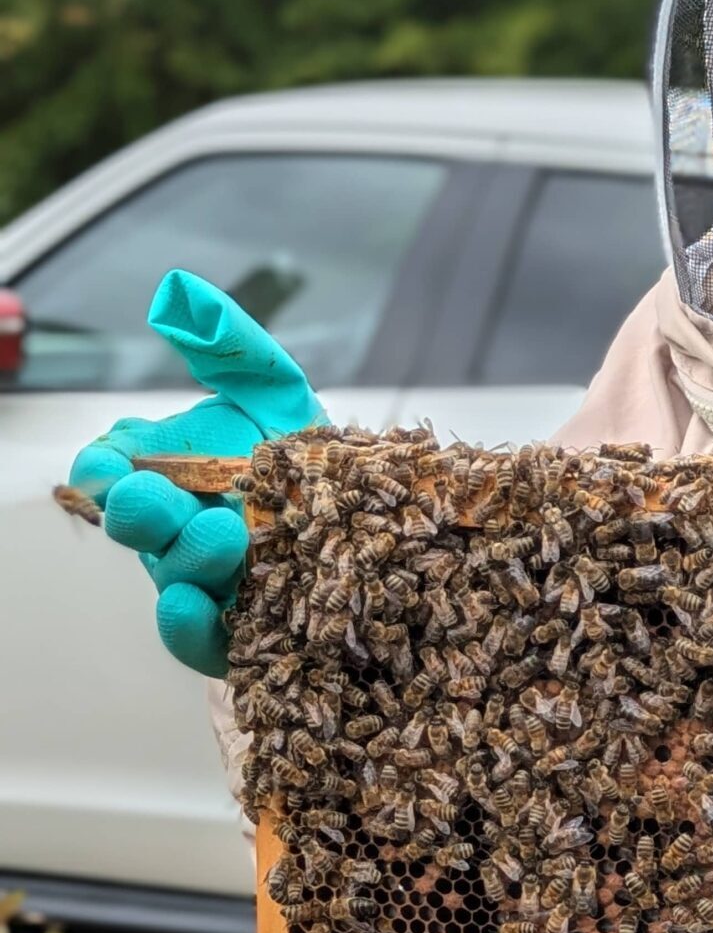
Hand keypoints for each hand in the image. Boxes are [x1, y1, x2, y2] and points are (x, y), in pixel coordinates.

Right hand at [67, 270, 324, 676]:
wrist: (390, 530)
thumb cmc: (312, 456)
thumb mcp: (277, 393)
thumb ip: (231, 344)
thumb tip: (178, 291)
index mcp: (164, 474)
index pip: (106, 472)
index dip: (103, 472)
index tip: (115, 467)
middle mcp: (174, 531)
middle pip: (137, 529)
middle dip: (141, 513)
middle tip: (158, 498)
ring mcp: (204, 584)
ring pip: (174, 582)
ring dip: (186, 562)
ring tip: (224, 539)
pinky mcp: (242, 633)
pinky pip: (206, 641)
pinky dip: (196, 628)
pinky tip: (209, 610)